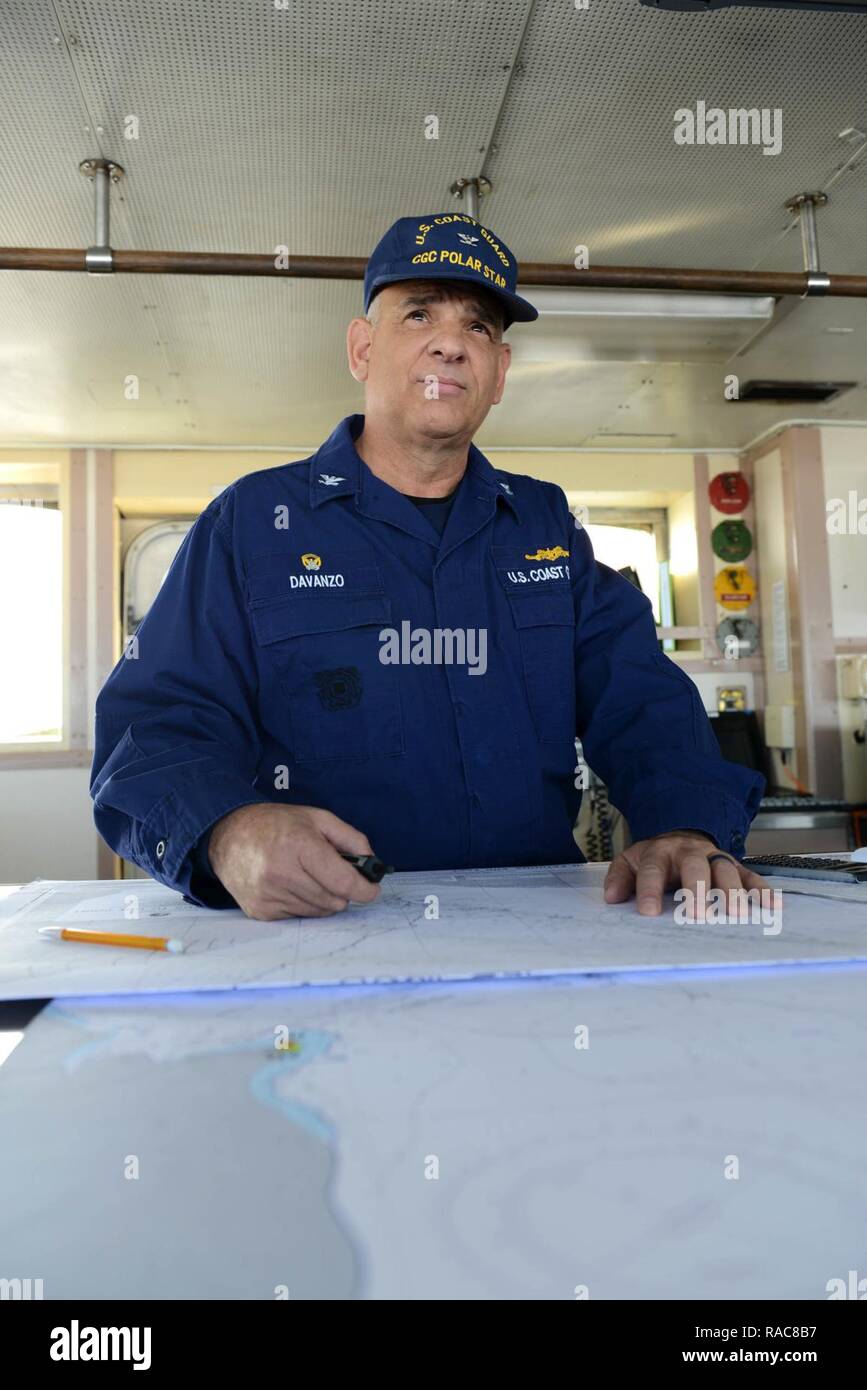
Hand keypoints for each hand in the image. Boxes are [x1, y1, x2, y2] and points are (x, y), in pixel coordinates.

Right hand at [208, 803, 381, 920]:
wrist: (227, 835)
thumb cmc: (276, 824)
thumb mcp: (318, 818)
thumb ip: (351, 839)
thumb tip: (373, 865)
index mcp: (299, 845)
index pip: (343, 881)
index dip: (365, 889)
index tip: (372, 889)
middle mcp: (281, 873)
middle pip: (334, 900)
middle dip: (342, 890)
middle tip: (331, 873)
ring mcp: (268, 895)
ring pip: (319, 911)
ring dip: (323, 898)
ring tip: (307, 875)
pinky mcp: (260, 911)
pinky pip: (299, 917)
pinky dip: (303, 904)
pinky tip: (290, 885)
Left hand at [602, 831, 768, 916]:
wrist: (681, 833)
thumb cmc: (656, 857)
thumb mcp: (631, 861)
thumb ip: (620, 878)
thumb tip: (611, 898)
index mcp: (660, 852)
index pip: (653, 870)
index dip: (650, 890)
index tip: (648, 912)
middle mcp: (689, 852)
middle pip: (695, 867)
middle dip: (697, 889)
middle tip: (699, 913)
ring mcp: (714, 857)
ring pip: (725, 870)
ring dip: (732, 891)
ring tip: (738, 913)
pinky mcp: (734, 865)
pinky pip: (750, 876)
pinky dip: (762, 890)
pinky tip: (773, 905)